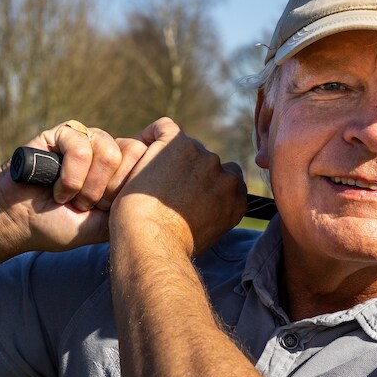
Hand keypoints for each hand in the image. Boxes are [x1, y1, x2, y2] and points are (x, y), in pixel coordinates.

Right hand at [0, 120, 146, 251]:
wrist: (18, 221)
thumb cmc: (59, 225)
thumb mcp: (103, 224)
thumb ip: (129, 206)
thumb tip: (157, 192)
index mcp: (121, 169)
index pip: (147, 162)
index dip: (127, 190)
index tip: (105, 210)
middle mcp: (106, 150)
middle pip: (133, 153)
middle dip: (109, 190)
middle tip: (88, 206)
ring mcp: (85, 139)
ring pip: (108, 151)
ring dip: (87, 186)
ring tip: (71, 198)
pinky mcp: (62, 133)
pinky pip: (79, 147)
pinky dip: (69, 177)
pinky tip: (57, 189)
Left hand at [111, 118, 246, 256]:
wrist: (151, 242)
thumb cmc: (170, 248)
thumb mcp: (206, 236)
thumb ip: (213, 213)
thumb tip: (203, 208)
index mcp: (236, 196)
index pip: (227, 177)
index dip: (204, 184)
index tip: (184, 195)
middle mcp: (225, 174)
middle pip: (205, 162)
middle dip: (186, 172)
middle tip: (160, 191)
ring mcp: (203, 156)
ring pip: (183, 148)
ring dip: (167, 160)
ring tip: (145, 182)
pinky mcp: (176, 143)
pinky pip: (164, 128)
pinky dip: (150, 136)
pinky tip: (140, 151)